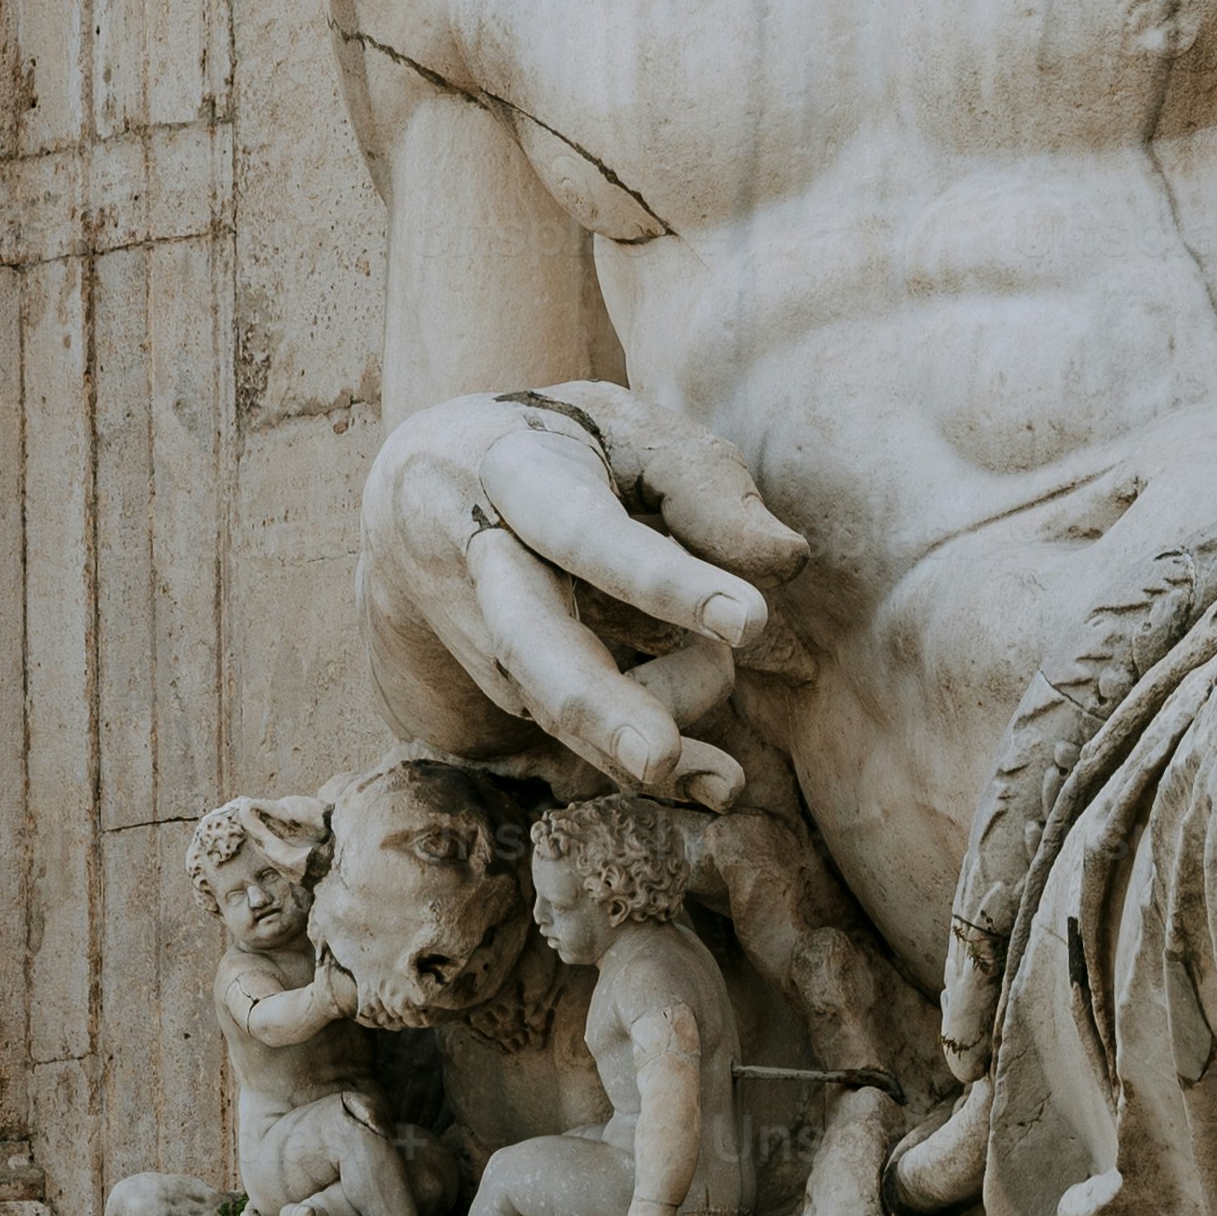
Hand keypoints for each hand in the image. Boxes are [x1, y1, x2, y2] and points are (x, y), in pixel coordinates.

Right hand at [359, 381, 811, 805]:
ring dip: (630, 747)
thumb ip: (707, 490)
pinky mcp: (494, 680)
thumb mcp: (632, 432)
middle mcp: (476, 558)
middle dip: (594, 703)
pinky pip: (561, 728)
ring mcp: (476, 630)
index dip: (663, 580)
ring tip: (723, 781)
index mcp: (512, 471)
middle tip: (660, 758)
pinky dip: (630, 760)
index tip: (752, 621)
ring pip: (545, 703)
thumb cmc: (560, 444)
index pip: (584, 532)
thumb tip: (787, 563)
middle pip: (525, 639)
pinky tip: (707, 784)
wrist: (429, 478)